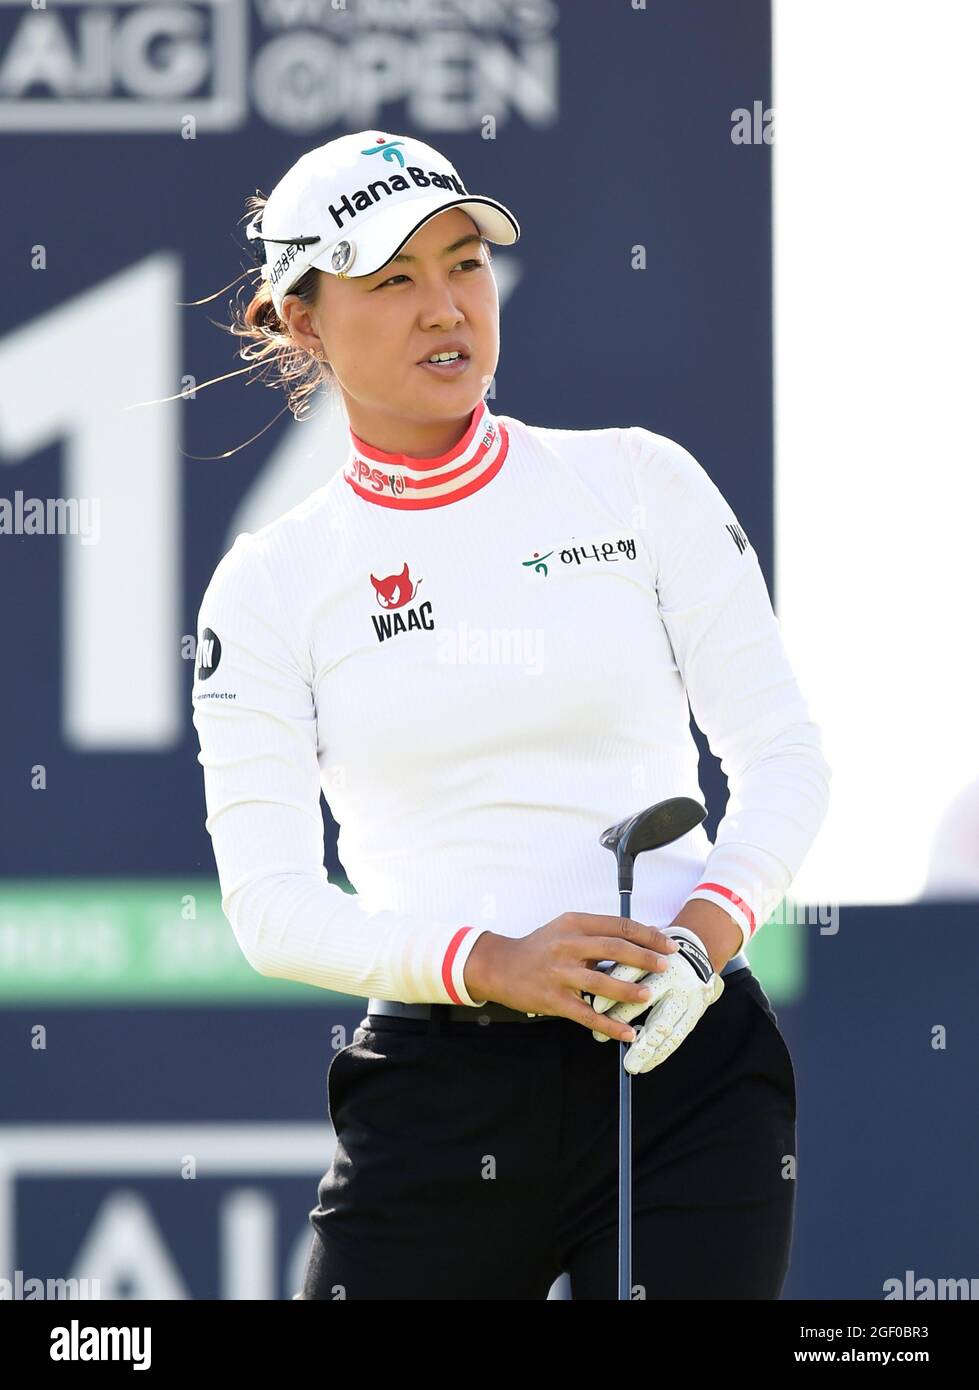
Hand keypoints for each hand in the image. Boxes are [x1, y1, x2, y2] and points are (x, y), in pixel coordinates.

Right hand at [462, 913, 681, 1041]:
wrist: (500, 965)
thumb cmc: (538, 947)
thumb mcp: (564, 929)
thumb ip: (596, 932)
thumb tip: (639, 936)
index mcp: (574, 924)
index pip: (618, 926)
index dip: (647, 935)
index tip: (668, 945)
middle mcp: (567, 946)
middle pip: (613, 948)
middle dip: (644, 957)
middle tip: (665, 966)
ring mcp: (560, 973)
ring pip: (601, 982)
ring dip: (628, 990)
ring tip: (648, 995)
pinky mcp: (554, 999)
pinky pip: (587, 1014)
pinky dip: (609, 1025)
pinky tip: (626, 1032)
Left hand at [589, 927, 724, 1072]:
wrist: (696, 954)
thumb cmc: (656, 954)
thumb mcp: (639, 951)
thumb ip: (618, 968)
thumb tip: (592, 992)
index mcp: (657, 955)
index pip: (632, 970)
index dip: (614, 988)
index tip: (594, 1007)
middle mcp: (674, 975)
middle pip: (647, 999)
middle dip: (623, 1019)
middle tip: (599, 1036)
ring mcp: (687, 995)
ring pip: (664, 1024)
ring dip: (646, 1047)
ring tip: (630, 1063)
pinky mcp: (695, 1012)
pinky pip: (677, 1037)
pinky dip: (660, 1053)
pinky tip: (646, 1064)